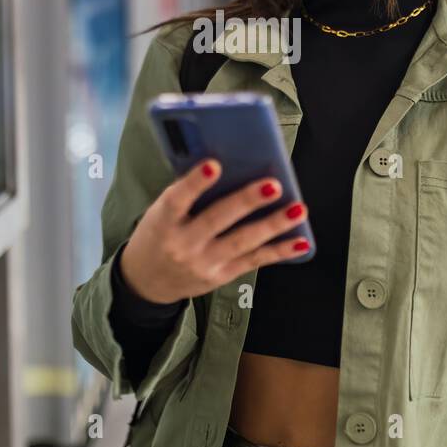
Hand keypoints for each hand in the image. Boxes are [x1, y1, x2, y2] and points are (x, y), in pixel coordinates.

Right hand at [117, 159, 309, 304]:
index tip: (214, 164)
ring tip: (297, 210)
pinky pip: (254, 261)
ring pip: (243, 242)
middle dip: (247, 202)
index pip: (177, 200)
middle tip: (273, 186)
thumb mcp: (159, 213)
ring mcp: (204, 263)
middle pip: (217, 220)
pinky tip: (300, 242)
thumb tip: (227, 167)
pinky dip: (279, 252)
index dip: (195, 183)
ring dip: (273, 225)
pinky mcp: (220, 276)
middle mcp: (182, 245)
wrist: (146, 281)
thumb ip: (186, 195)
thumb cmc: (157, 235)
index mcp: (162, 222)